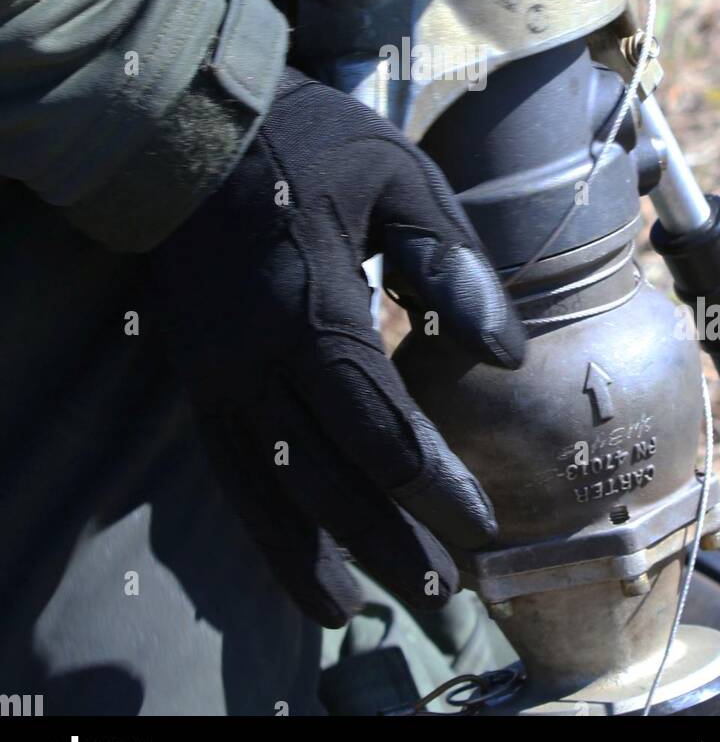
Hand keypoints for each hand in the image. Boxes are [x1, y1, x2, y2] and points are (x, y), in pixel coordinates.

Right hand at [150, 68, 524, 626]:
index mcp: (313, 307)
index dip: (432, 485)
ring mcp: (217, 375)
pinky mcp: (198, 379)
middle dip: (390, 543)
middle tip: (445, 597)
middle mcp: (256, 358)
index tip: (482, 527)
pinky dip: (265, 533)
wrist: (191, 129)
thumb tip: (506, 354)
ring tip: (367, 612)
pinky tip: (304, 569)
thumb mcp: (399, 178)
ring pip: (271, 491)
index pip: (379, 425)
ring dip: (323, 557)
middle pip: (328, 478)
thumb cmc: (309, 144)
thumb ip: (452, 263)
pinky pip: (231, 473)